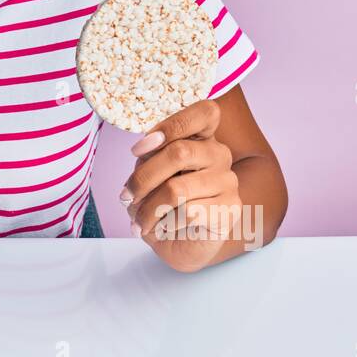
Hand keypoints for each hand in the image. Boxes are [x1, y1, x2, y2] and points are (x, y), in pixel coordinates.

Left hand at [119, 99, 241, 272]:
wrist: (180, 243)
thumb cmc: (162, 204)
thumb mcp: (149, 174)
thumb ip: (150, 158)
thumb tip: (144, 154)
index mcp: (201, 137)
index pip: (205, 112)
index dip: (171, 126)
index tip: (138, 150)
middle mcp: (219, 154)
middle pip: (179, 152)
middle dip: (143, 178)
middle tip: (125, 197)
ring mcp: (228, 181)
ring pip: (177, 189)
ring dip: (149, 209)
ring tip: (139, 222)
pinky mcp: (230, 209)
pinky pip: (188, 213)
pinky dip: (166, 224)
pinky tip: (163, 229)